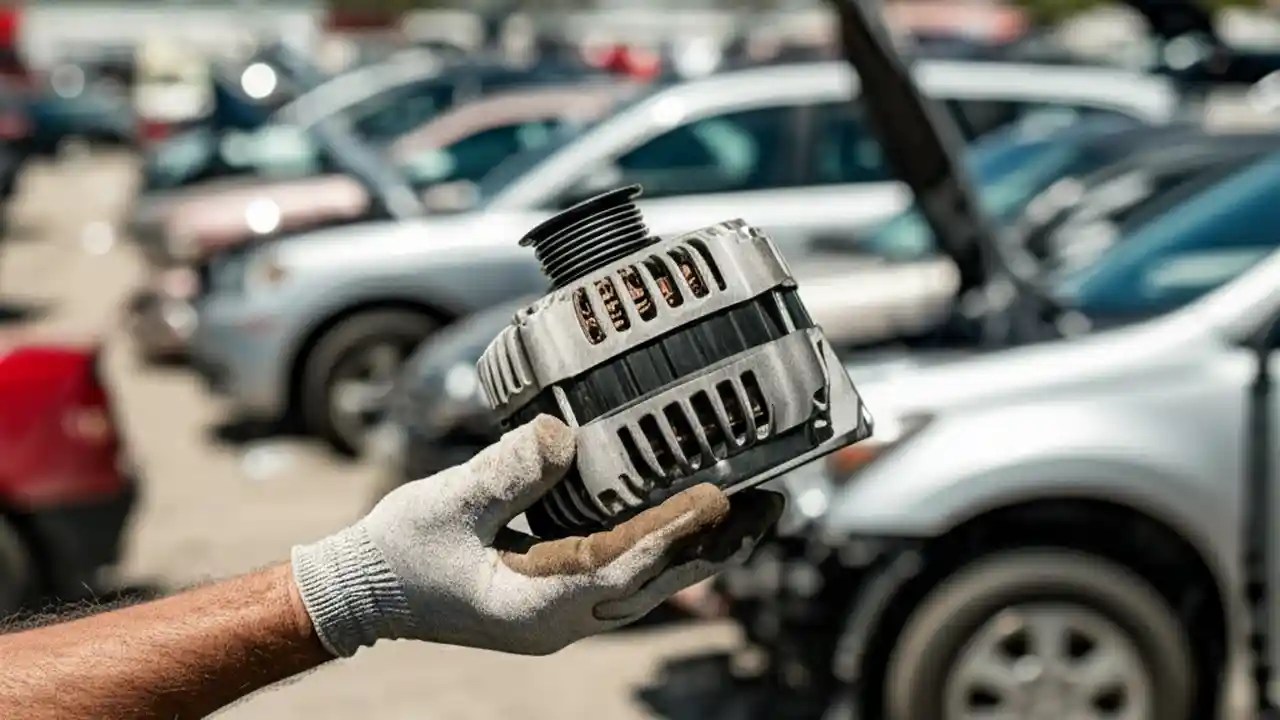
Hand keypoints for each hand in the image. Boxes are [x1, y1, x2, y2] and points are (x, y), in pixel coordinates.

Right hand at [291, 415, 782, 656]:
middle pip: (657, 584)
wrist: (364, 592)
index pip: (623, 570)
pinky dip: (661, 550)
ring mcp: (561, 615)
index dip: (672, 534)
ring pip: (649, 586)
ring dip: (698, 550)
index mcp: (535, 607)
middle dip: (714, 546)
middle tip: (770, 504)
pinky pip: (626, 578)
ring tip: (749, 513)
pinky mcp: (556, 598)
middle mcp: (560, 621)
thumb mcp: (445, 505)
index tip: (716, 500)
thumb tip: (561, 435)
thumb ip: (504, 472)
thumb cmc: (399, 554)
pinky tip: (684, 523)